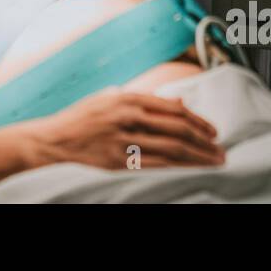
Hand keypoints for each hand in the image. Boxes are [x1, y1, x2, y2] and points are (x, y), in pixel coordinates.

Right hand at [17, 89, 224, 168]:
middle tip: (220, 149)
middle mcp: (127, 117)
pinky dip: (177, 168)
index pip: (172, 108)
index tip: (212, 131)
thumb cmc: (79, 120)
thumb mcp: (109, 99)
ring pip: (171, 149)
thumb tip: (177, 101)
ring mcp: (123, 141)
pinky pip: (155, 166)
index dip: (197, 120)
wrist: (50, 141)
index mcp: (126, 98)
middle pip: (177, 129)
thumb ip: (143, 100)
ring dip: (197, 156)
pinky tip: (190, 172)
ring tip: (214, 162)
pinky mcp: (118, 162)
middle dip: (203, 140)